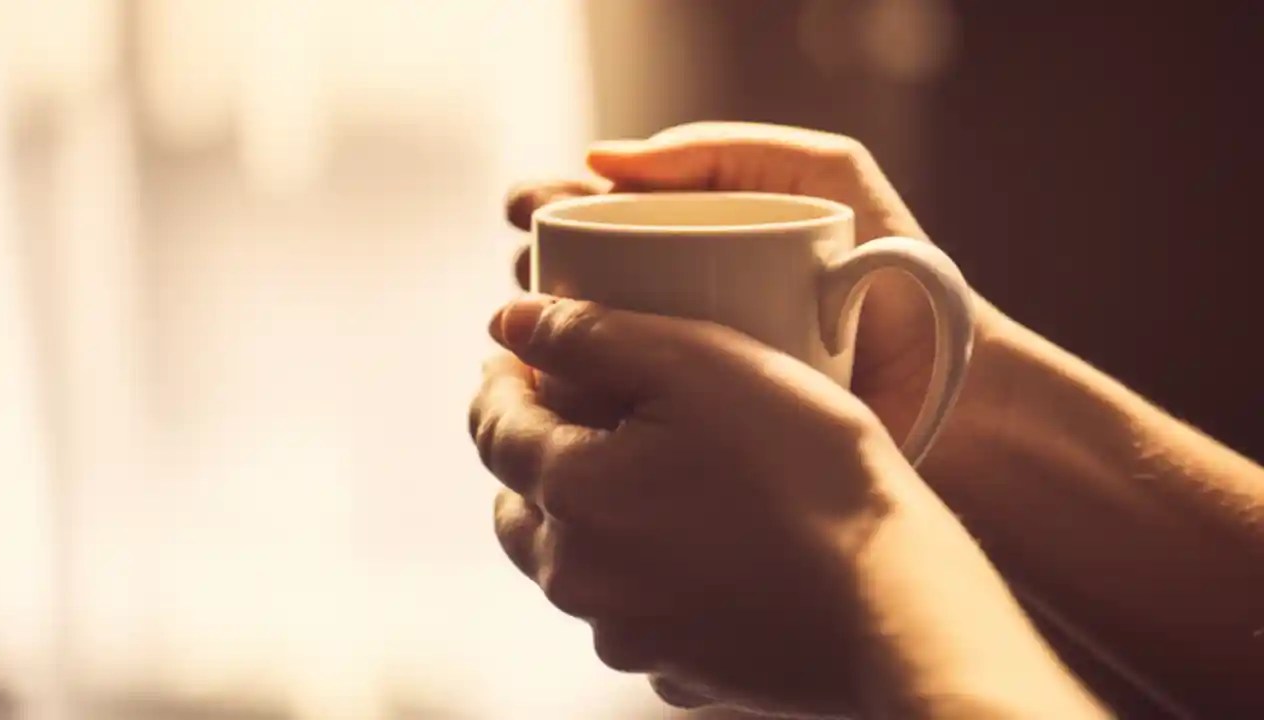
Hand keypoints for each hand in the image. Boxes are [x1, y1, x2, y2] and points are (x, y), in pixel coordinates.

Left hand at [469, 295, 1101, 718]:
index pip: (491, 428)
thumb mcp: (700, 362)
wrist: (896, 604)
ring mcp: (625, 635)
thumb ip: (589, 332)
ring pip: (569, 561)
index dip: (500, 381)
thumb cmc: (807, 469)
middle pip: (518, 500)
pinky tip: (690, 540)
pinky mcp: (675, 671)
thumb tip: (510, 318)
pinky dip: (636, 571)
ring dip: (581, 511)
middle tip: (574, 407)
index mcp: (569, 492)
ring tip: (636, 469)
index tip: (520, 355)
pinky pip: (628, 610)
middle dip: (533, 447)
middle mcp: (577, 577)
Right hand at [504, 122, 1004, 453]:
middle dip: (536, 264)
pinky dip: (576, 395)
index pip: (598, 210)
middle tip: (531, 264)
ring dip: (544, 330)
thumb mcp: (829, 173)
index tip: (528, 210)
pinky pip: (618, 405)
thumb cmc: (897, 271)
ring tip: (531, 321)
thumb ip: (730, 148)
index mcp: (696, 232)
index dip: (549, 204)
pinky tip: (551, 391)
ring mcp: (680, 364)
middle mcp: (674, 296)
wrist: (950, 385)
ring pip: (585, 341)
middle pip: (576, 274)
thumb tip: (605, 159)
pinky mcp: (693, 424)